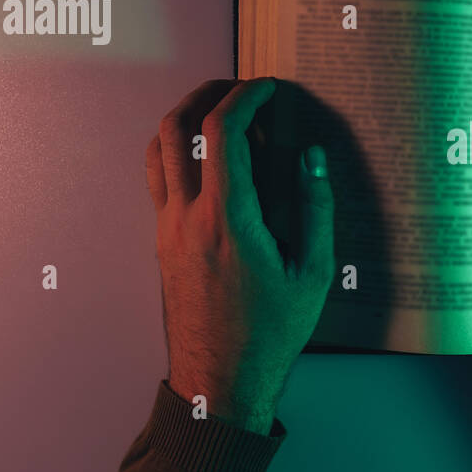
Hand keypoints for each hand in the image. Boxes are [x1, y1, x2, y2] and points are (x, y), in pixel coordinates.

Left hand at [145, 78, 334, 434]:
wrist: (219, 382)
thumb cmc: (271, 334)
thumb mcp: (313, 273)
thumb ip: (314, 208)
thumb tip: (311, 156)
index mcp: (228, 220)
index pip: (223, 132)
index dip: (247, 98)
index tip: (270, 89)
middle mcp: (188, 217)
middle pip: (177, 127)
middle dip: (208, 94)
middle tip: (241, 89)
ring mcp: (168, 229)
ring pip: (157, 149)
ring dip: (184, 117)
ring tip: (219, 112)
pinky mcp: (162, 241)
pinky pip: (157, 177)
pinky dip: (176, 149)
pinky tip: (206, 157)